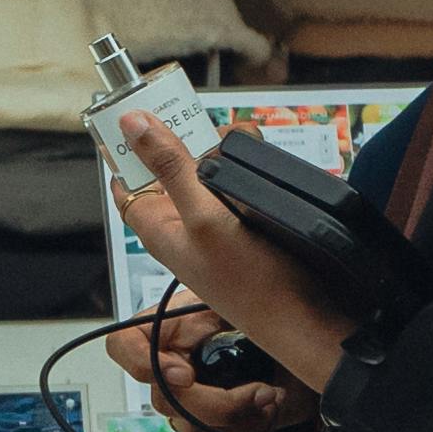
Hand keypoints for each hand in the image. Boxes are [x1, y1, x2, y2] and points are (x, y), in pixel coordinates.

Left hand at [116, 113, 351, 402]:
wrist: (304, 319)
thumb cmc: (251, 282)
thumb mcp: (203, 217)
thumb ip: (170, 169)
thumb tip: (134, 124)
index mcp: (158, 225)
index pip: (128, 177)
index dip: (130, 146)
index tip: (140, 113)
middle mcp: (183, 226)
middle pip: (171, 170)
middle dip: (189, 141)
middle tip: (209, 125)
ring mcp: (215, 229)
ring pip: (209, 177)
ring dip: (224, 155)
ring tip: (246, 143)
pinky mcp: (245, 230)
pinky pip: (237, 191)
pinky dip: (248, 173)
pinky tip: (264, 169)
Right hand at [129, 302, 321, 431]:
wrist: (301, 343)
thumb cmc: (266, 310)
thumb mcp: (240, 295)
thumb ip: (221, 297)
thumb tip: (213, 314)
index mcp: (166, 330)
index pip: (123, 346)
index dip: (141, 364)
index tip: (185, 374)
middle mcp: (168, 371)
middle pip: (167, 403)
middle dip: (222, 405)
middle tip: (265, 390)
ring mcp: (186, 407)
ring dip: (244, 421)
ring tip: (275, 396)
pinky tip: (270, 413)